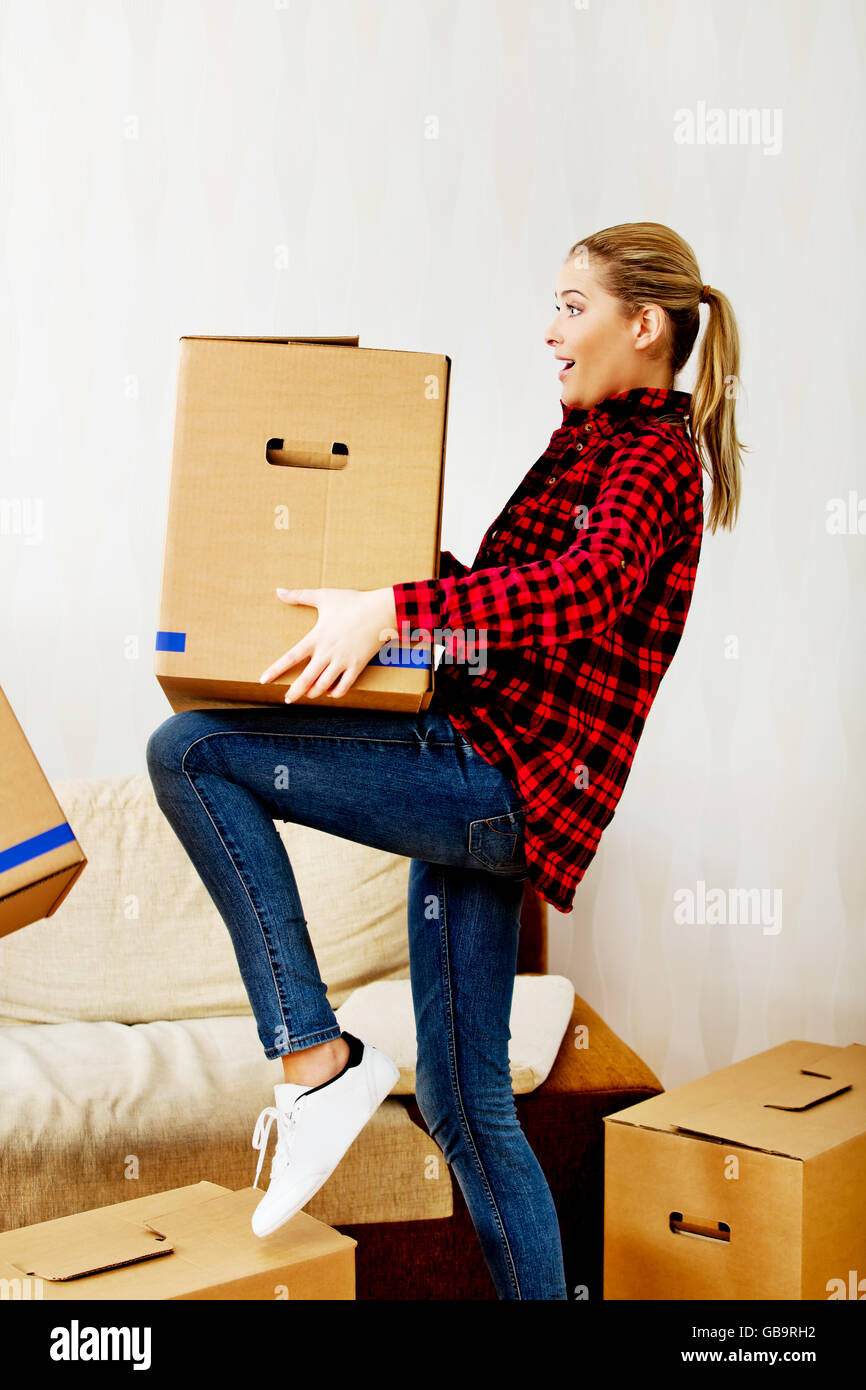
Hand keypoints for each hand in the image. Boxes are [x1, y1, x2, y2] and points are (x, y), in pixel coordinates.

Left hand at [259, 587, 397, 702]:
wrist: (381, 611)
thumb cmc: (353, 602)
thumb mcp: (323, 596)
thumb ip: (299, 596)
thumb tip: (278, 590)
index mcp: (316, 638)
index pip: (290, 657)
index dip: (276, 670)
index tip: (263, 680)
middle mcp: (327, 653)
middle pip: (305, 679)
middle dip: (294, 692)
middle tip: (287, 699)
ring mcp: (342, 661)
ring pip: (323, 686)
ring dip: (314, 693)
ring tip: (309, 695)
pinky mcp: (357, 666)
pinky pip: (344, 687)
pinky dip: (335, 693)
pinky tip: (331, 692)